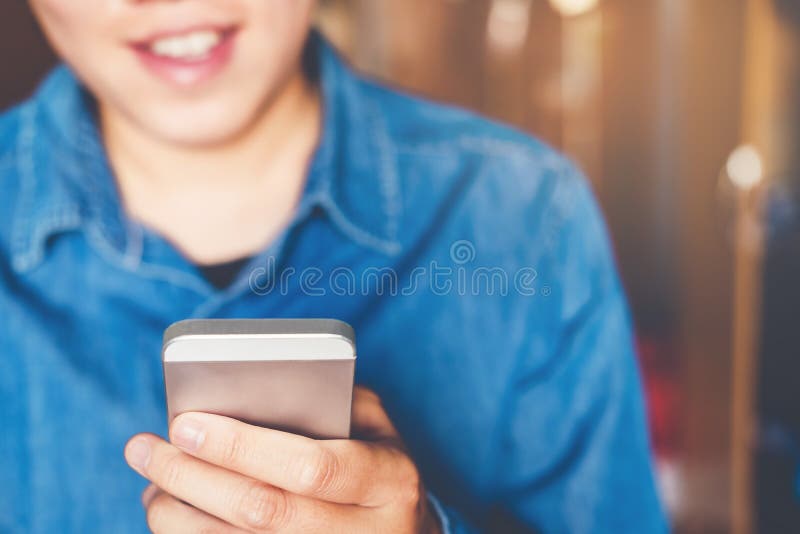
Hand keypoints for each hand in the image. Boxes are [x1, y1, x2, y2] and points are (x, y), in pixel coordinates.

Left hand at [124, 388, 441, 532]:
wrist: (402, 532)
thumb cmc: (378, 465)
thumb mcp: (377, 427)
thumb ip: (333, 402)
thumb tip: (256, 393)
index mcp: (389, 482)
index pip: (310, 467)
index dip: (243, 447)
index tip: (186, 423)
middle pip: (262, 511)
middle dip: (192, 477)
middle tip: (145, 447)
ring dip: (179, 516)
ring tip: (151, 481)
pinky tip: (171, 513)